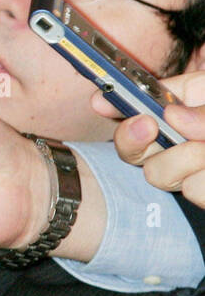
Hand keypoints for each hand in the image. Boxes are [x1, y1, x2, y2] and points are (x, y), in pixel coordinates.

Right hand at [94, 70, 204, 205]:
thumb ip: (199, 106)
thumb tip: (170, 117)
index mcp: (178, 109)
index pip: (135, 105)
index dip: (113, 103)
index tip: (101, 101)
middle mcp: (173, 142)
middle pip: (128, 149)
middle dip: (132, 139)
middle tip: (148, 126)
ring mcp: (185, 173)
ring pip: (157, 174)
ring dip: (186, 159)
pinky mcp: (202, 194)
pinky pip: (193, 191)